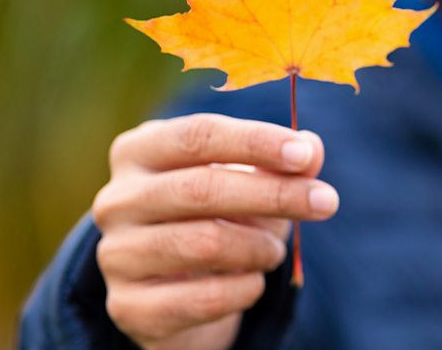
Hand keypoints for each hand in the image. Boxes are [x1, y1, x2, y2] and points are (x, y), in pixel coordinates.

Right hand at [91, 113, 338, 349]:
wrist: (177, 289)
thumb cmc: (218, 215)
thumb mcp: (252, 181)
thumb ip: (282, 162)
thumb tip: (312, 148)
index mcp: (140, 150)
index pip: (198, 135)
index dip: (255, 142)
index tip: (304, 155)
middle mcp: (118, 199)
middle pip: (201, 188)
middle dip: (273, 194)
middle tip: (325, 202)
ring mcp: (116, 254)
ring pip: (203, 244)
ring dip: (258, 247)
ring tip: (274, 250)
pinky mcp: (128, 307)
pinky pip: (202, 298)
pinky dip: (244, 289)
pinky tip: (252, 282)